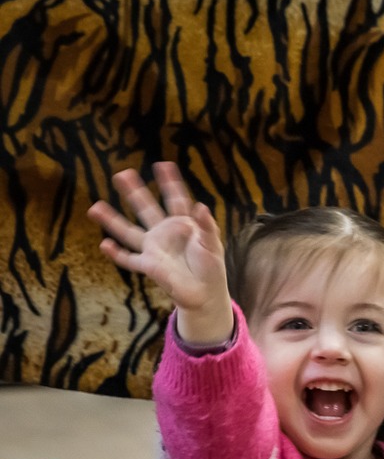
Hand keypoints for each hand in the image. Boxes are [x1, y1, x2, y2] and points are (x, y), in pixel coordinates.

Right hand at [89, 164, 231, 342]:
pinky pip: (128, 259)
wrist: (206, 294)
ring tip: (94, 207)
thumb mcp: (213, 245)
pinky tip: (104, 244)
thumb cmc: (211, 268)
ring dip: (112, 219)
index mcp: (183, 224)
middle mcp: (164, 233)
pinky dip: (116, 254)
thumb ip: (207, 226)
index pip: (176, 200)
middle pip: (146, 208)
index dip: (170, 183)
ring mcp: (154, 249)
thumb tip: (201, 206)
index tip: (164, 164)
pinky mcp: (148, 266)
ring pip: (128, 231)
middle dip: (134, 192)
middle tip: (122, 173)